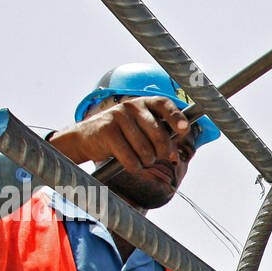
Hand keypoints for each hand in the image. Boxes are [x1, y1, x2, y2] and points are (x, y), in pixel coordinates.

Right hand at [48, 96, 192, 171]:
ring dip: (145, 162)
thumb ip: (158, 134)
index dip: (176, 117)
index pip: (164, 105)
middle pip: (159, 136)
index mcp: (143, 103)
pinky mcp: (107, 131)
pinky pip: (130, 159)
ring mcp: (118, 116)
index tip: (184, 130)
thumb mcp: (140, 128)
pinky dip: (133, 167)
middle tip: (157, 158)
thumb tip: (175, 153)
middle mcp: (131, 106)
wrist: (87, 137)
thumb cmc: (121, 136)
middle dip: (162, 153)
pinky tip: (129, 164)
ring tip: (138, 159)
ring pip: (146, 151)